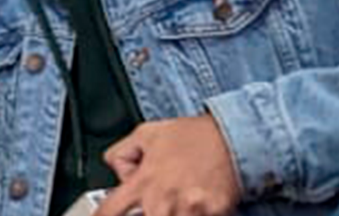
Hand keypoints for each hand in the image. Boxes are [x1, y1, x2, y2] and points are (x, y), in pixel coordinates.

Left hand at [97, 116, 241, 215]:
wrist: (230, 140)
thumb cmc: (190, 137)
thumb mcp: (146, 133)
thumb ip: (123, 153)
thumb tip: (117, 172)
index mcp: (143, 180)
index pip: (110, 210)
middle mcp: (162, 200)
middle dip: (142, 213)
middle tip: (150, 202)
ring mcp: (187, 211)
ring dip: (168, 213)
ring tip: (173, 200)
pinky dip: (190, 214)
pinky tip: (192, 205)